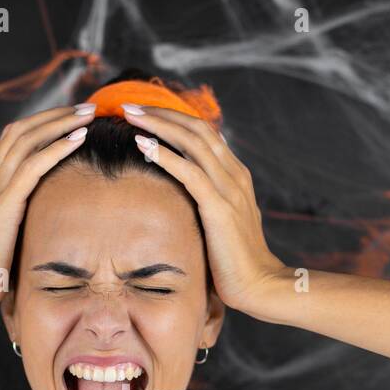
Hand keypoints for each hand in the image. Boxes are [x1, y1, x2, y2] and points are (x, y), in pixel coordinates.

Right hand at [0, 104, 95, 314]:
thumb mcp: (9, 237)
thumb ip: (22, 221)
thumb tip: (48, 220)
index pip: (15, 140)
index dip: (44, 124)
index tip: (73, 119)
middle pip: (21, 130)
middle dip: (56, 114)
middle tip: (88, 106)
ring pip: (28, 140)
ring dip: (61, 123)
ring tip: (89, 114)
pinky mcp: (4, 204)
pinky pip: (33, 166)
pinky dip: (57, 148)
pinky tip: (79, 138)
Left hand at [119, 104, 287, 310]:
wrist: (261, 285)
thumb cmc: (235, 261)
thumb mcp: (222, 223)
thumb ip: (207, 204)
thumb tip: (180, 199)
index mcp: (236, 175)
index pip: (204, 133)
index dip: (173, 119)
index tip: (144, 113)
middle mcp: (235, 175)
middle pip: (196, 128)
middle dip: (161, 113)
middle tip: (128, 104)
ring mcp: (229, 189)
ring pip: (191, 142)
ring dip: (158, 125)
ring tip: (129, 114)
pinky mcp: (219, 208)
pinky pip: (189, 172)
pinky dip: (164, 155)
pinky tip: (142, 144)